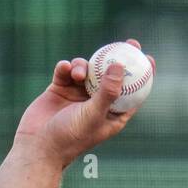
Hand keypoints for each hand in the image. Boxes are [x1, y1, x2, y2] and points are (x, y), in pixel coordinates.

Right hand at [13, 38, 155, 168]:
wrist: (39, 145)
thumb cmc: (71, 136)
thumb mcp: (93, 114)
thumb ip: (107, 92)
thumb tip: (119, 67)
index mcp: (112, 114)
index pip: (132, 92)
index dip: (142, 75)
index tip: (148, 58)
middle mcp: (97, 102)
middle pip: (111, 75)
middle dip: (119, 58)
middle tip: (127, 43)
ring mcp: (78, 94)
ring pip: (88, 70)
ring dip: (84, 66)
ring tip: (78, 73)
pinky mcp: (60, 88)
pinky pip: (66, 70)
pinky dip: (66, 67)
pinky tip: (65, 69)